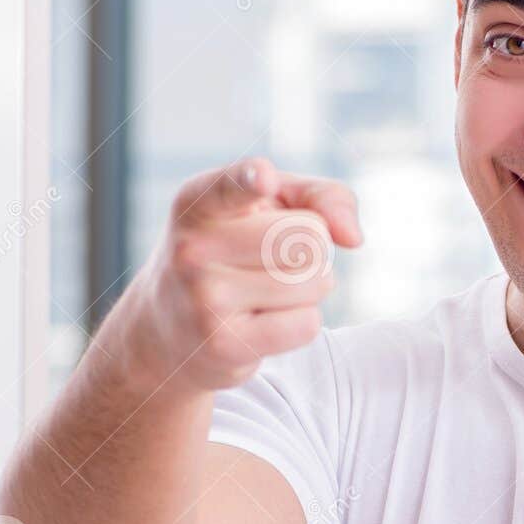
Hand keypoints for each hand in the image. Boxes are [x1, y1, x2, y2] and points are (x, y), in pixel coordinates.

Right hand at [117, 156, 362, 395]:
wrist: (171, 330)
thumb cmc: (236, 251)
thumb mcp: (270, 207)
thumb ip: (322, 196)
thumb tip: (352, 238)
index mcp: (197, 203)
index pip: (229, 186)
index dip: (250, 180)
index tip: (263, 178)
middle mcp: (193, 248)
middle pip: (310, 237)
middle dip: (314, 250)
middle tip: (277, 260)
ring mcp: (205, 298)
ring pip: (314, 283)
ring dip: (310, 288)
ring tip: (269, 291)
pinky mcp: (224, 344)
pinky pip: (307, 324)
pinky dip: (302, 322)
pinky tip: (265, 321)